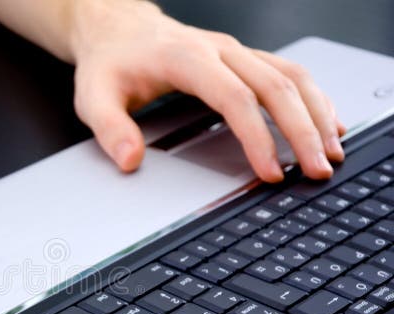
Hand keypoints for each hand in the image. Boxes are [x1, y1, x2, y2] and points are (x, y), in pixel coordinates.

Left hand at [68, 0, 345, 180]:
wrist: (118, 29)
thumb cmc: (109, 63)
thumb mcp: (93, 97)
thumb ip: (109, 129)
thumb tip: (130, 161)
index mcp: (186, 58)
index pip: (234, 98)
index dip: (257, 137)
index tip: (270, 171)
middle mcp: (219, 50)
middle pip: (276, 86)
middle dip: (302, 131)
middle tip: (317, 169)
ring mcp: (235, 52)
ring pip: (292, 76)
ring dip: (317, 113)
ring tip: (332, 151)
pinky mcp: (243, 58)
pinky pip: (289, 73)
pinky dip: (313, 98)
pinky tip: (326, 122)